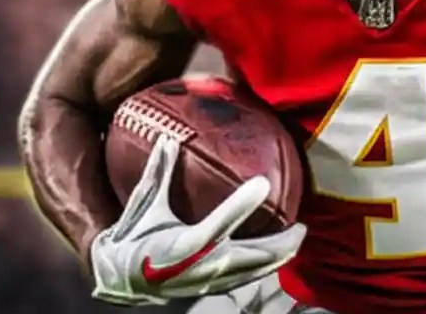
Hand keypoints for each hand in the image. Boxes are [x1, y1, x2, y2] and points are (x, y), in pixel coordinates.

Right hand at [89, 135, 305, 305]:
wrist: (122, 278)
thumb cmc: (135, 238)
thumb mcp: (144, 205)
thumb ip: (158, 173)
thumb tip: (167, 139)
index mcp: (185, 244)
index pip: (219, 224)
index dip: (241, 205)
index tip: (264, 183)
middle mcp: (202, 266)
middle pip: (250, 257)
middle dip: (280, 244)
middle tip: (302, 224)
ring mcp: (210, 280)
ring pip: (254, 271)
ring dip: (279, 257)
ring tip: (299, 237)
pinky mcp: (213, 286)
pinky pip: (247, 277)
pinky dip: (267, 266)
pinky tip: (281, 254)